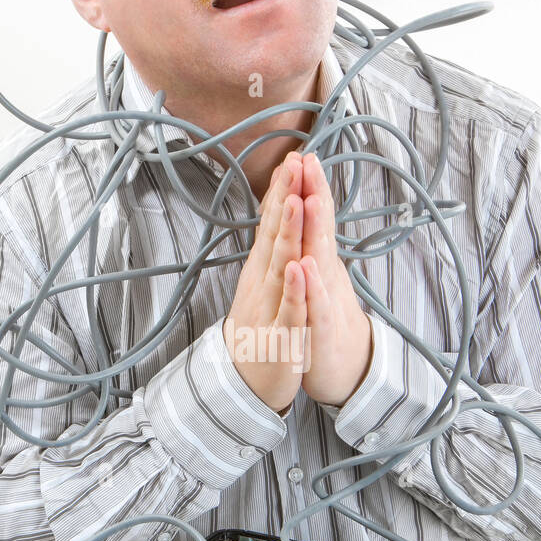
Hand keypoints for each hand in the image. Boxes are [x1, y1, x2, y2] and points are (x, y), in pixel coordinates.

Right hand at [223, 152, 307, 412]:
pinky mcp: (281, 335)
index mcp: (262, 270)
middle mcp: (262, 282)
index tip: (292, 156)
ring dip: (287, 234)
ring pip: (280, 266)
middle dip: (284, 198)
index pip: (271, 223)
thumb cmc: (258, 331)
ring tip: (295, 202)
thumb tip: (275, 215)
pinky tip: (298, 268)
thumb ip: (269, 252)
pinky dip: (294, 289)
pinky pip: (289, 309)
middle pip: (273, 234)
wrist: (242, 384)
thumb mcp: (263, 286)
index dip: (282, 190)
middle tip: (293, 162)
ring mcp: (270, 307)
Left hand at [299, 152, 372, 405]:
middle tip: (310, 161)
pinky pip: (315, 306)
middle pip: (321, 230)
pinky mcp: (322, 331)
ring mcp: (326, 301)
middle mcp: (326, 274)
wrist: (343, 369)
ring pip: (320, 262)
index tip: (302, 153)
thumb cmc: (323, 318)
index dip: (308, 187)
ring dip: (315, 232)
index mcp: (318, 260)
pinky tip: (306, 268)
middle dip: (315, 195)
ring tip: (310, 200)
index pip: (313, 218)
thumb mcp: (316, 276)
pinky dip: (310, 287)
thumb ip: (311, 242)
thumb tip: (305, 206)